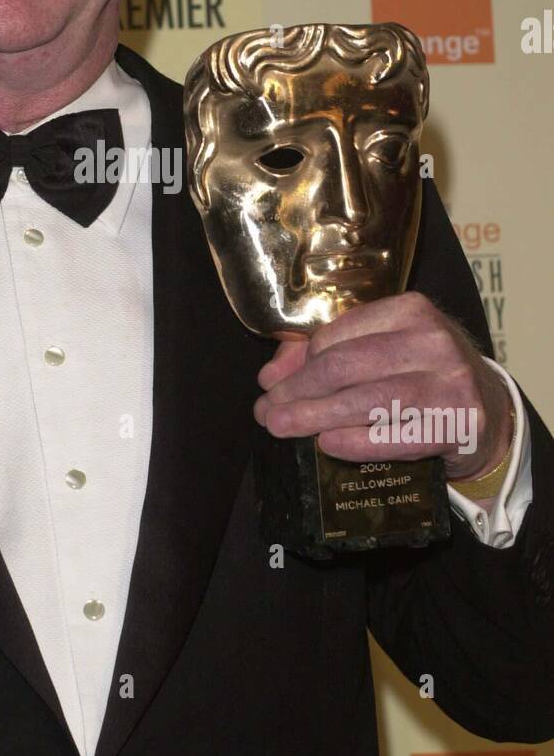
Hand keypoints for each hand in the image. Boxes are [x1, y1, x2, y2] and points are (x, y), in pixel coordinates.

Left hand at [253, 291, 513, 481]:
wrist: (489, 410)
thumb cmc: (422, 375)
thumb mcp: (382, 350)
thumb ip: (326, 352)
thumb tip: (271, 376)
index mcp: (410, 311)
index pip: (336, 334)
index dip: (296, 363)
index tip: (269, 384)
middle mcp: (433, 341)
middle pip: (345, 366)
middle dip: (298, 391)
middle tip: (267, 412)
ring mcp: (450, 382)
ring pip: (367, 400)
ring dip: (315, 416)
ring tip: (282, 428)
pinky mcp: (459, 424)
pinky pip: (397, 435)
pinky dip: (357, 441)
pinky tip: (327, 444)